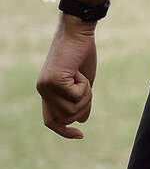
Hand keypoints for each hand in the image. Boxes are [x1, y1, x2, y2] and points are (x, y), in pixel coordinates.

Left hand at [37, 16, 97, 138]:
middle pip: (67, 118)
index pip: (51, 121)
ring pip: (72, 110)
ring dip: (86, 96)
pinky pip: (76, 96)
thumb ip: (80, 101)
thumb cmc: (81, 55)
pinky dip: (84, 86)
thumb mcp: (84, 84)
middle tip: (87, 88)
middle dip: (84, 106)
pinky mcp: (54, 81)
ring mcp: (46, 86)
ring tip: (81, 77)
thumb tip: (80, 120)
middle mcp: (43, 91)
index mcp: (48, 92)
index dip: (64, 132)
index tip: (80, 135)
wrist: (77, 34)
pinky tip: (78, 72)